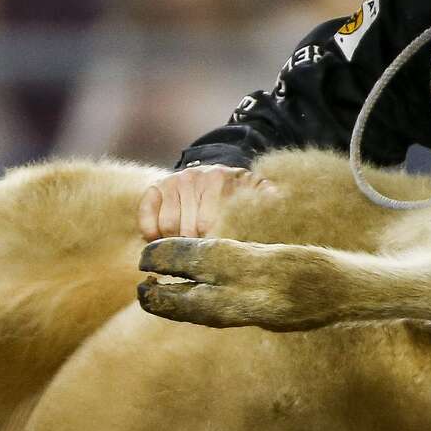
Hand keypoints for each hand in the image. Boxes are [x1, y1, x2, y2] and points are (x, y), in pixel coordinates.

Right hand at [138, 164, 271, 240]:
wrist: (220, 173)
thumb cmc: (242, 194)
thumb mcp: (260, 194)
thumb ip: (271, 201)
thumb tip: (283, 205)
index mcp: (224, 181)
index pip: (210, 226)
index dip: (212, 246)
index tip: (218, 256)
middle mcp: (197, 178)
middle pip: (188, 230)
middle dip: (196, 247)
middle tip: (205, 253)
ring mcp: (176, 181)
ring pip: (168, 227)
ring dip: (176, 242)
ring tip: (190, 245)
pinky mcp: (157, 186)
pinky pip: (147, 215)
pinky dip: (151, 231)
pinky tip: (163, 237)